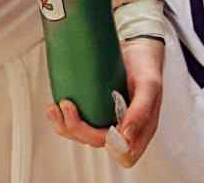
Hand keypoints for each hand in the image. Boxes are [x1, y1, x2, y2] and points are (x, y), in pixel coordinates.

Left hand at [46, 36, 162, 167]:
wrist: (136, 49)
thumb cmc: (146, 68)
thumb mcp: (149, 86)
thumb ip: (142, 111)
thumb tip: (126, 137)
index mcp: (140, 130)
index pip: (124, 154)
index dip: (107, 145)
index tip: (95, 126)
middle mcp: (122, 129)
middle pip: (97, 142)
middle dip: (77, 128)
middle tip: (67, 105)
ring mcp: (106, 120)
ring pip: (82, 136)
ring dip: (65, 126)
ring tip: (55, 107)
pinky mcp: (92, 110)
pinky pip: (75, 122)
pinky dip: (62, 118)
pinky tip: (55, 106)